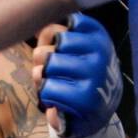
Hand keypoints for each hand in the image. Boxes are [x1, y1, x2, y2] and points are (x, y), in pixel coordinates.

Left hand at [33, 15, 125, 137]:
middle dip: (44, 56)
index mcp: (100, 38)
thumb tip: (36, 26)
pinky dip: (46, 95)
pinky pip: (48, 88)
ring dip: (42, 76)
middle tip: (50, 69)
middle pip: (56, 43)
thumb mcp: (76, 51)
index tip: (59, 49)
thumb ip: (57, 34)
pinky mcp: (84, 99)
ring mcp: (94, 76)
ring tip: (51, 83)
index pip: (68, 23)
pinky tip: (55, 98)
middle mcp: (100, 54)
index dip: (53, 36)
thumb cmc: (78, 76)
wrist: (95, 114)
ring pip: (49, 65)